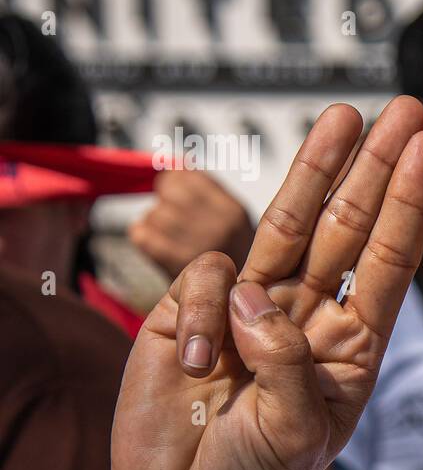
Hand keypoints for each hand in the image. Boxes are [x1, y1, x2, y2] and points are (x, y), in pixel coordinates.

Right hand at [109, 96, 422, 469]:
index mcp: (352, 346)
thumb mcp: (298, 434)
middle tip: (405, 111)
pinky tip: (200, 366)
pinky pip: (208, 278)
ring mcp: (251, 309)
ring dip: (317, 168)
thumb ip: (290, 363)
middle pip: (348, 226)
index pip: (388, 261)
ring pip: (288, 225)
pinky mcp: (193, 311)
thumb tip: (256, 294)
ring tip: (344, 115)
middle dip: (375, 168)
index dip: (408, 204)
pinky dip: (208, 311)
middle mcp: (309, 316)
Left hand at [129, 168, 257, 277]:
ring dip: (155, 224)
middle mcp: (217, 222)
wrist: (234, 304)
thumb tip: (172, 165)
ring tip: (172, 240)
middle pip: (168, 188)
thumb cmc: (232, 263)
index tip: (175, 192)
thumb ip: (208, 194)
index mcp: (232, 210)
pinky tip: (160, 250)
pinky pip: (140, 233)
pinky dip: (144, 239)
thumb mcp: (234, 224)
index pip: (188, 173)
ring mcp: (194, 241)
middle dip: (164, 200)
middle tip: (172, 219)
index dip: (175, 181)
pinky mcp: (171, 259)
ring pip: (153, 213)